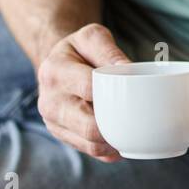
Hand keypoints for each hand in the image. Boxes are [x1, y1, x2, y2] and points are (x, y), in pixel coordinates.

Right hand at [36, 23, 129, 161]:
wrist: (55, 65)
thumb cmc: (79, 51)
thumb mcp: (92, 38)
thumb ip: (109, 50)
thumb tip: (127, 70)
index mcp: (55, 71)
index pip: (89, 88)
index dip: (114, 94)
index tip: (134, 93)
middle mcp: (49, 100)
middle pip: (89, 125)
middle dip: (117, 124)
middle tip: (140, 117)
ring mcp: (52, 122)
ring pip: (90, 143)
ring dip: (115, 141)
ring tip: (134, 131)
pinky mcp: (61, 135)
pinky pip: (89, 150)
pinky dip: (108, 149)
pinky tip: (122, 140)